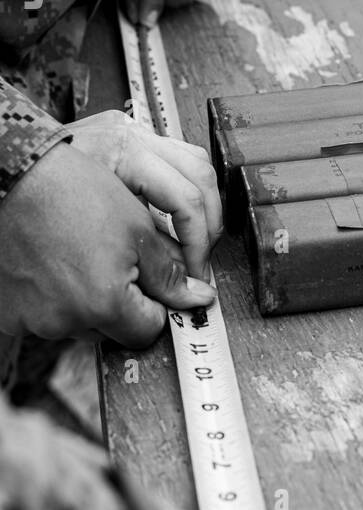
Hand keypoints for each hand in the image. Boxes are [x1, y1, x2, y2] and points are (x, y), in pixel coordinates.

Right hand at [0, 117, 220, 345]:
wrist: (11, 178)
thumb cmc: (70, 193)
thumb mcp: (137, 229)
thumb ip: (170, 273)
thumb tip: (197, 297)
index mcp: (104, 304)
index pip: (149, 330)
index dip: (158, 305)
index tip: (154, 283)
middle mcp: (66, 321)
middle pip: (113, 330)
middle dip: (122, 302)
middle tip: (113, 261)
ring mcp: (33, 321)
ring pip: (78, 324)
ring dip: (87, 300)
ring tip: (80, 255)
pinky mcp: (9, 316)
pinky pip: (44, 317)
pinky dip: (53, 298)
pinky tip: (54, 264)